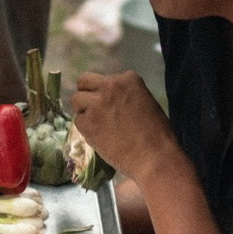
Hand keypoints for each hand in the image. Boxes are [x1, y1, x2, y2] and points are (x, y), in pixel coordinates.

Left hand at [70, 70, 179, 184]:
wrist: (152, 155)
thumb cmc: (156, 132)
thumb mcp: (144, 101)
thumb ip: (124, 95)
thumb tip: (108, 100)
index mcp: (127, 79)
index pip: (103, 78)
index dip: (103, 91)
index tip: (108, 102)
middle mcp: (109, 87)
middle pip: (83, 82)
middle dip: (86, 94)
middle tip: (93, 108)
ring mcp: (96, 104)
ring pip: (76, 100)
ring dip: (83, 111)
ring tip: (95, 123)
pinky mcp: (87, 123)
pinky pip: (77, 120)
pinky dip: (84, 127)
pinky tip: (97, 135)